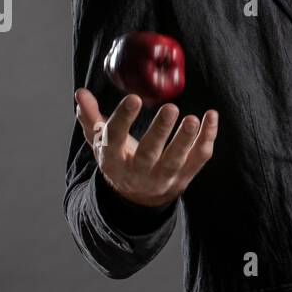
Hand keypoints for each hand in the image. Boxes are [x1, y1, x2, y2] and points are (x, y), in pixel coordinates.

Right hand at [74, 87, 217, 208]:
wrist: (138, 197)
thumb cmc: (120, 159)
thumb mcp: (101, 143)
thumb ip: (90, 118)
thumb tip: (80, 93)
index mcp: (113, 159)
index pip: (115, 139)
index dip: (123, 119)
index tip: (134, 99)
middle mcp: (137, 172)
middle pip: (149, 154)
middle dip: (160, 132)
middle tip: (171, 108)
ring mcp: (162, 178)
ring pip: (176, 160)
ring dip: (186, 140)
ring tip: (193, 119)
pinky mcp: (184, 177)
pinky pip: (198, 159)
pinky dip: (207, 139)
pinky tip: (211, 116)